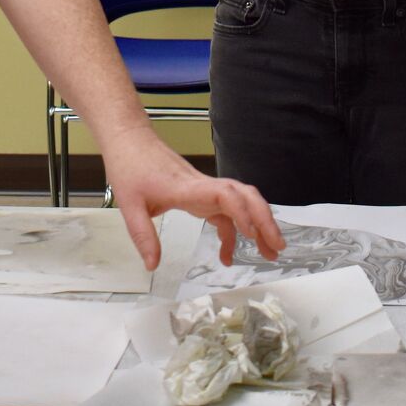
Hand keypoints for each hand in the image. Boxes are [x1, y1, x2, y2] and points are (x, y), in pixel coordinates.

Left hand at [100, 125, 282, 269]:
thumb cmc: (130, 166)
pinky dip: (233, 231)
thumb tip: (153, 265)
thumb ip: (142, 235)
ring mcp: (204, 188)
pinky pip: (225, 211)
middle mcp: (202, 186)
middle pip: (244, 196)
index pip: (224, 194)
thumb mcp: (128, 205)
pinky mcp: (201, 192)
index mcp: (187, 188)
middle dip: (265, 220)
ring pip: (241, 202)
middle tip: (276, 247)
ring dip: (258, 224)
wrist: (130, 141)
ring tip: (268, 252)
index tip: (251, 234)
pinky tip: (228, 253)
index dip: (242, 211)